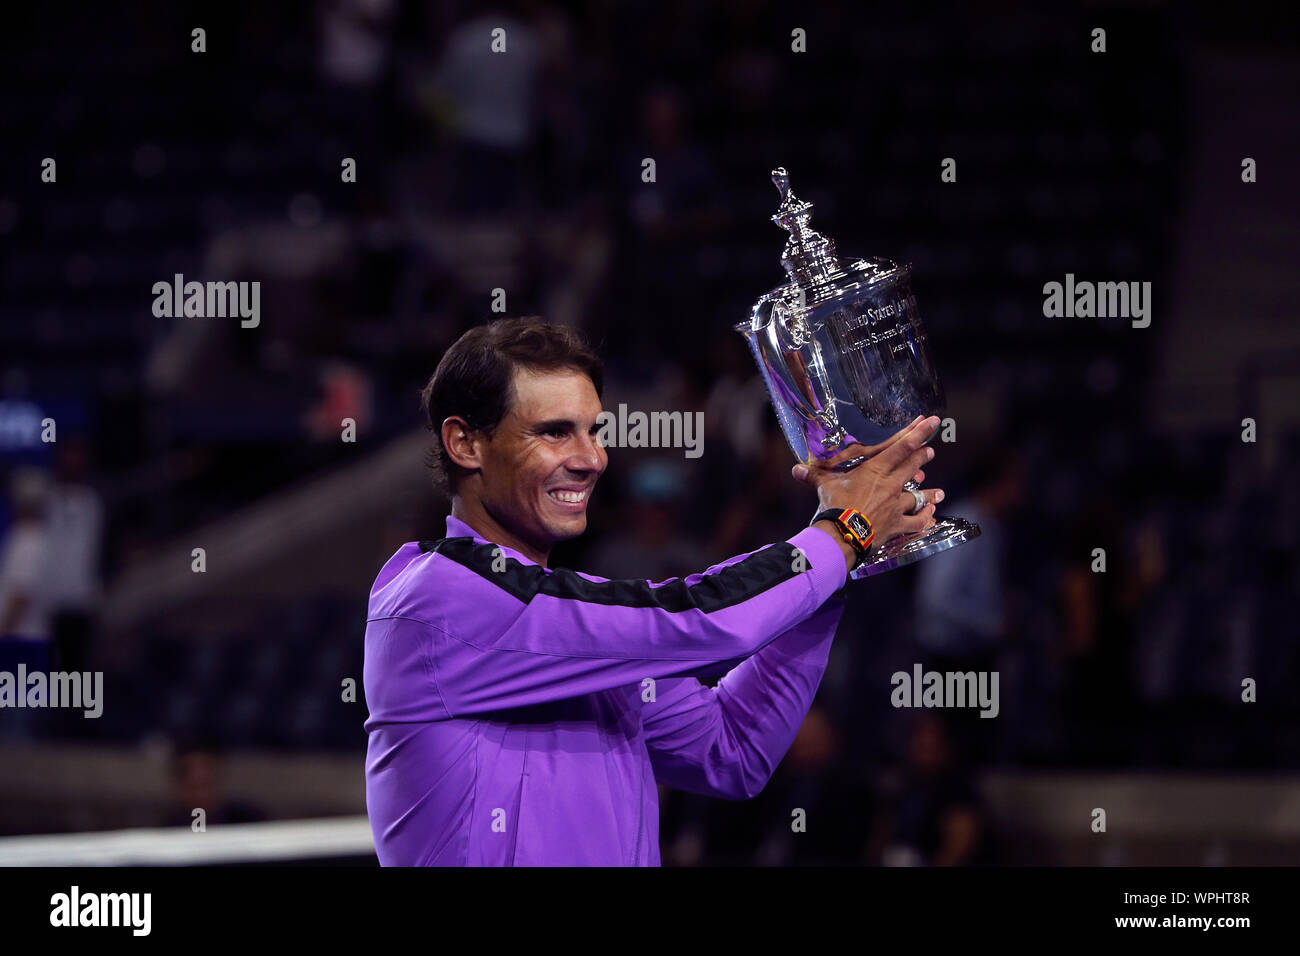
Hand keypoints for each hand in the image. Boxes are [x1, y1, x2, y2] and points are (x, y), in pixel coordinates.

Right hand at [792, 415, 943, 545]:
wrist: (842, 535)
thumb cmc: (834, 507)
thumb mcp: (823, 487)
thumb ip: (812, 476)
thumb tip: (796, 469)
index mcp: (874, 471)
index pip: (901, 447)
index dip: (918, 432)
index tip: (932, 422)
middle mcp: (890, 485)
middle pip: (912, 466)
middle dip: (922, 457)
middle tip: (930, 452)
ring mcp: (895, 506)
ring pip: (918, 496)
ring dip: (929, 494)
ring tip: (939, 492)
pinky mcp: (896, 525)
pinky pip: (916, 522)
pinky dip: (924, 519)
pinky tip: (931, 517)